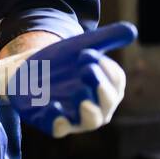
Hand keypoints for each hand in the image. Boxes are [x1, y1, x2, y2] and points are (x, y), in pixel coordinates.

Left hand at [0, 23, 136, 137]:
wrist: (27, 71)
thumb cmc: (62, 61)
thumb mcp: (82, 46)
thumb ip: (106, 38)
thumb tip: (132, 30)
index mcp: (106, 88)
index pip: (116, 82)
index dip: (107, 69)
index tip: (88, 53)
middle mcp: (95, 107)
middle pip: (107, 104)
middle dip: (101, 88)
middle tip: (88, 70)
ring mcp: (74, 117)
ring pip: (89, 120)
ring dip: (88, 110)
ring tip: (82, 95)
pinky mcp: (51, 122)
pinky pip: (59, 128)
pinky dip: (58, 121)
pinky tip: (54, 107)